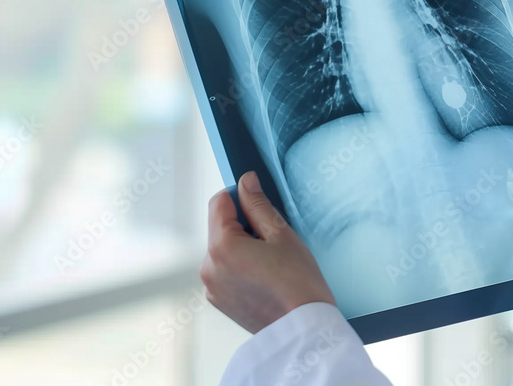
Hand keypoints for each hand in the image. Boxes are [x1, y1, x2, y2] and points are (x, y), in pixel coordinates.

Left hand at [200, 171, 336, 333]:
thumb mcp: (281, 234)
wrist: (304, 329)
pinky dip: (240, 266)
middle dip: (242, 225)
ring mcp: (212, 287)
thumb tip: (245, 181)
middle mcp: (208, 267)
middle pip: (220, 227)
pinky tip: (265, 277)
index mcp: (221, 247)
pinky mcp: (219, 301)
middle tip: (273, 240)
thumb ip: (258, 205)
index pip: (218, 203)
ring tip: (271, 262)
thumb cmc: (298, 282)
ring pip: (223, 249)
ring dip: (241, 246)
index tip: (260, 204)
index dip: (239, 197)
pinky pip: (225, 270)